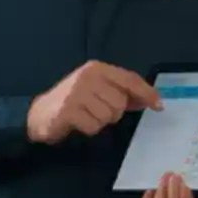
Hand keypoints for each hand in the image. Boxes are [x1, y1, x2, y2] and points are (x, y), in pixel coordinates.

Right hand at [26, 60, 161, 144]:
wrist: (39, 114)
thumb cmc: (73, 102)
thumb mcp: (97, 90)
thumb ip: (121, 92)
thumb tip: (151, 100)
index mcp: (97, 68)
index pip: (129, 79)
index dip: (147, 92)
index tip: (159, 105)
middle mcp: (88, 76)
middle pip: (120, 102)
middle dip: (113, 112)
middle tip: (96, 111)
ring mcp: (77, 92)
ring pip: (109, 115)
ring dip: (100, 121)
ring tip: (86, 116)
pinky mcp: (69, 110)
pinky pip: (94, 126)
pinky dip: (89, 129)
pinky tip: (78, 123)